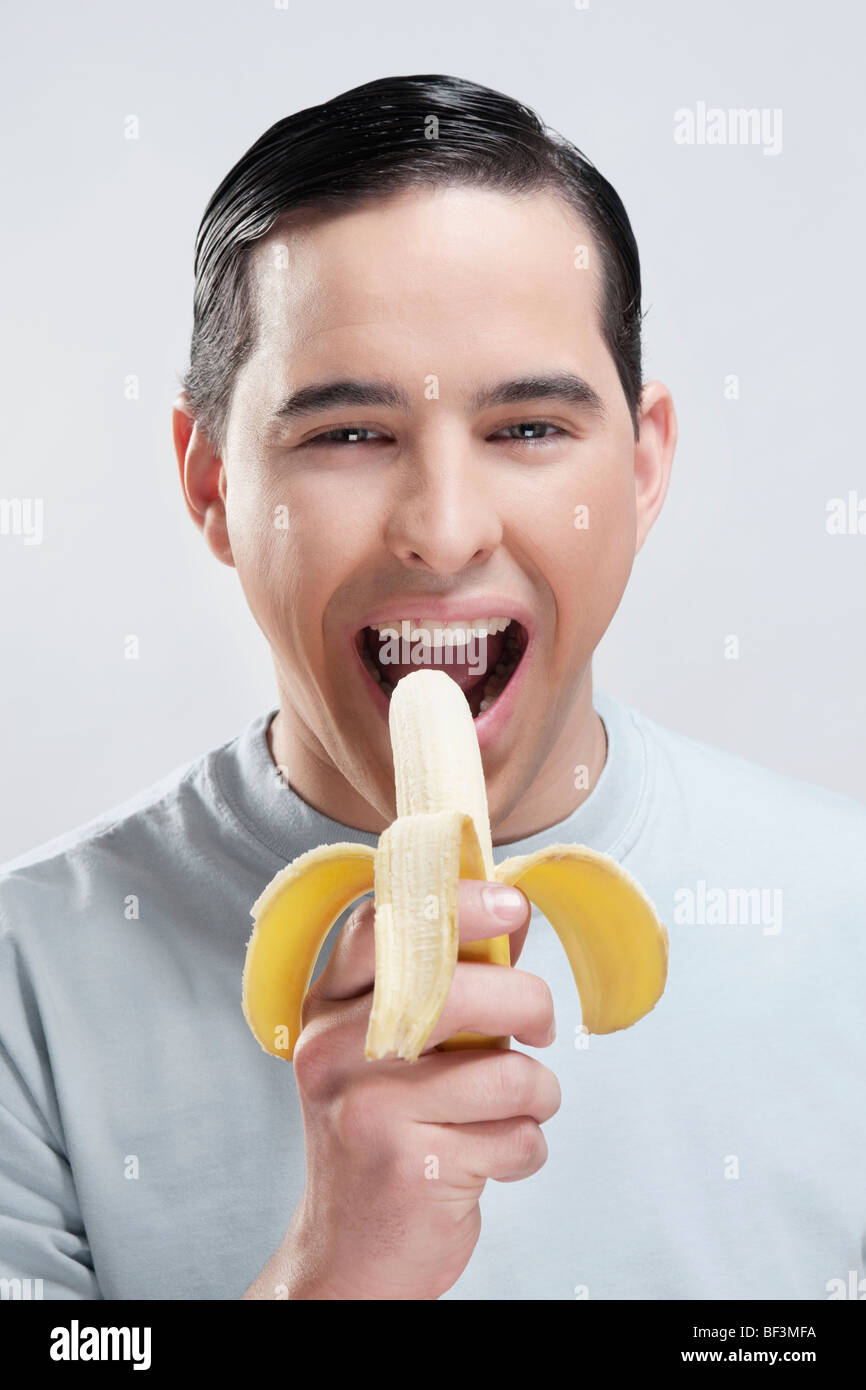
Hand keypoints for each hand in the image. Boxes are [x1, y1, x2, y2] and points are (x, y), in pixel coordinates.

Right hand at [266, 879, 559, 1299]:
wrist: (348, 1251)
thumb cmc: (384, 1132)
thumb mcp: (394, 1048)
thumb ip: (448, 981)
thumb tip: (514, 913)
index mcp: (330, 1007)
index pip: (384, 926)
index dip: (458, 903)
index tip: (513, 904)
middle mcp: (335, 1051)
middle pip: (458, 990)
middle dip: (527, 1003)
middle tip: (541, 1025)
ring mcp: (367, 1111)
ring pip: (505, 1072)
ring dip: (536, 1093)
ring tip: (514, 1107)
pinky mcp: (409, 1169)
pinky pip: (516, 1137)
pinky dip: (525, 1147)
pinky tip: (490, 1156)